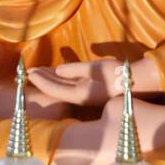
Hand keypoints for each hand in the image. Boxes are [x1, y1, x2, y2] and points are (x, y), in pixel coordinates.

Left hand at [27, 55, 160, 106]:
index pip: (53, 88)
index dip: (40, 80)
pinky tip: (57, 71)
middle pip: (55, 89)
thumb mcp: (96, 68)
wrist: (137, 83)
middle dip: (42, 80)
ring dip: (50, 78)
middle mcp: (79, 96)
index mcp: (79, 94)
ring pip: (62, 86)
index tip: (29, 72)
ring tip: (38, 71)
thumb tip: (58, 69)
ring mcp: (84, 94)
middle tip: (28, 71)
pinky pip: (69, 84)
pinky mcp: (89, 90)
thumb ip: (76, 70)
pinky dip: (61, 77)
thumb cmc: (117, 74)